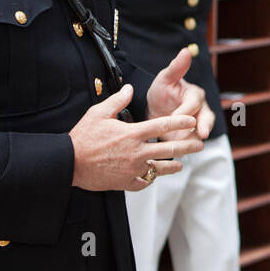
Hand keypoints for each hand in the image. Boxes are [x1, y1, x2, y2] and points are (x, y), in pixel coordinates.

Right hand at [69, 84, 203, 190]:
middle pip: (169, 149)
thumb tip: (130, 88)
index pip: (163, 126)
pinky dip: (150, 179)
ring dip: (173, 166)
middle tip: (199, 145)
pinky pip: (145, 182)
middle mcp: (137, 152)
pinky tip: (154, 176)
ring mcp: (133, 169)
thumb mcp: (98, 113)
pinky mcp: (126, 182)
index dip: (181, 122)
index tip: (192, 120)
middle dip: (187, 146)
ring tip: (181, 164)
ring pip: (161, 169)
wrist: (70, 162)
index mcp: (132, 133)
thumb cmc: (83, 136)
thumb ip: (118, 100)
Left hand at [146, 48, 214, 139]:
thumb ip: (176, 67)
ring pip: (202, 132)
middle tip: (201, 134)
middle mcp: (201, 110)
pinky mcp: (192, 138)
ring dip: (196, 139)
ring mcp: (198, 124)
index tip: (173, 116)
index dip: (184, 110)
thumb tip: (186, 51)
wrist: (155, 111)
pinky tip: (180, 153)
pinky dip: (188, 148)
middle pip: (207, 118)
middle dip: (204, 126)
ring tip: (192, 147)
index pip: (194, 103)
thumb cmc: (162, 91)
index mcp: (196, 95)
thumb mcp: (165, 79)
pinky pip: (193, 143)